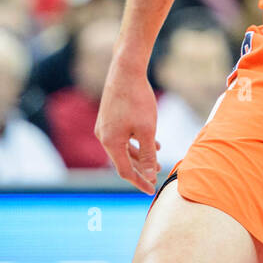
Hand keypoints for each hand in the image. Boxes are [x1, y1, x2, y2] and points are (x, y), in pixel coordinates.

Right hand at [95, 58, 161, 194]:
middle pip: (123, 161)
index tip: (152, 191)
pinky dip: (137, 143)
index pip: (125, 171)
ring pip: (124, 149)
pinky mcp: (109, 118)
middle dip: (141, 170)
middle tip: (156, 179)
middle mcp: (103, 137)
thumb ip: (148, 154)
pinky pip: (123, 137)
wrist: (126, 71)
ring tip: (158, 162)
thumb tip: (150, 175)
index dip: (140, 182)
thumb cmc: (138, 100)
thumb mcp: (147, 129)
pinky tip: (154, 144)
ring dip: (141, 156)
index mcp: (111, 143)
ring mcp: (104, 127)